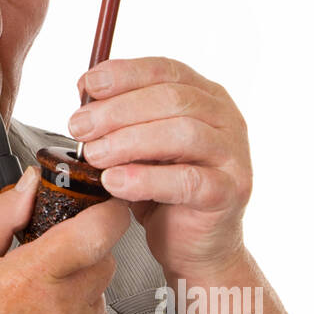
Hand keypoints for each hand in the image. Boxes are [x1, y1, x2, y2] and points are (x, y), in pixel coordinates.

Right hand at [0, 165, 130, 313]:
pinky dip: (79, 305)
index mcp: (28, 280)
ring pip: (102, 282)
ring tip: (38, 289)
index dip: (107, 208)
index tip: (99, 200)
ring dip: (80, 274)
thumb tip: (30, 184)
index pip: (97, 231)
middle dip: (84, 240)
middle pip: (104, 252)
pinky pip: (97, 312)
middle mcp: (62, 311)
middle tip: (49, 248)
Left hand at [69, 57, 252, 279]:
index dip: (125, 73)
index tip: (89, 86)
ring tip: (94, 156)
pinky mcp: (229, 192)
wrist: (193, 245)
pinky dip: (145, 179)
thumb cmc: (163, 190)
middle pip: (172, 98)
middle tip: (80, 127)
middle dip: (118, 110)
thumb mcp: (136, 145)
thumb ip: (118, 116)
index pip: (165, 69)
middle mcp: (225, 118)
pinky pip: (187, 180)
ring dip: (129, 141)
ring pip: (182, 133)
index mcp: (204, 96)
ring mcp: (233, 154)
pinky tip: (114, 182)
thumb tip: (86, 88)